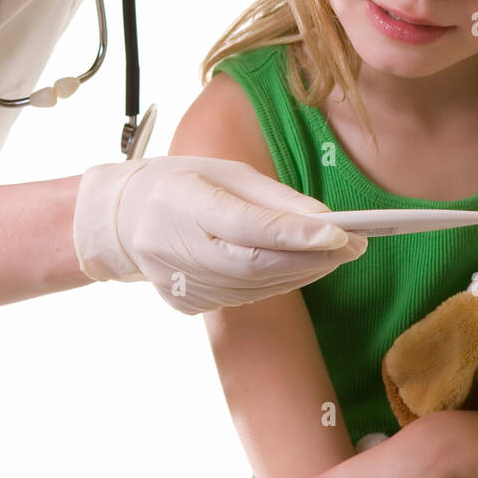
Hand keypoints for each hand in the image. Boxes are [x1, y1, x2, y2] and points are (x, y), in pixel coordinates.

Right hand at [72, 155, 367, 312]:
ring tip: (338, 255)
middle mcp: (177, 249)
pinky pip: (243, 297)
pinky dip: (277, 283)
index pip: (246, 226)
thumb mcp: (226, 173)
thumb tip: (326, 220)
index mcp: (183, 204)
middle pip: (256, 264)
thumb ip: (275, 198)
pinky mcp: (185, 304)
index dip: (295, 233)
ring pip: (255, 287)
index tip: (342, 232)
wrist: (122, 220)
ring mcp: (180, 283)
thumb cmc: (182, 184)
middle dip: (312, 257)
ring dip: (302, 272)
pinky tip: (301, 268)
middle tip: (356, 245)